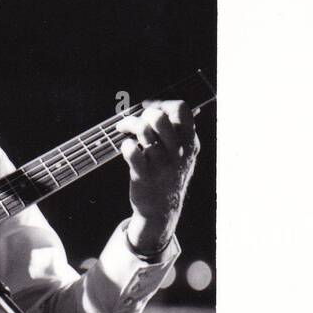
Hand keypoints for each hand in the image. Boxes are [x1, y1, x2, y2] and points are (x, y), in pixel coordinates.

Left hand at [116, 99, 199, 256]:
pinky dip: (125, 145)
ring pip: (143, 130)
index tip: (149, 108)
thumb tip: (158, 106)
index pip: (180, 109)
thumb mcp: (184, 153)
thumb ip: (178, 131)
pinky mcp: (144, 175)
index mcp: (189, 141)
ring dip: (129, 124)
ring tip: (123, 129)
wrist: (162, 209)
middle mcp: (177, 151)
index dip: (162, 103)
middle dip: (144, 114)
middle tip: (138, 122)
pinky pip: (131, 151)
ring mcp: (161, 163)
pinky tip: (126, 148)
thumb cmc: (169, 174)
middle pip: (158, 117)